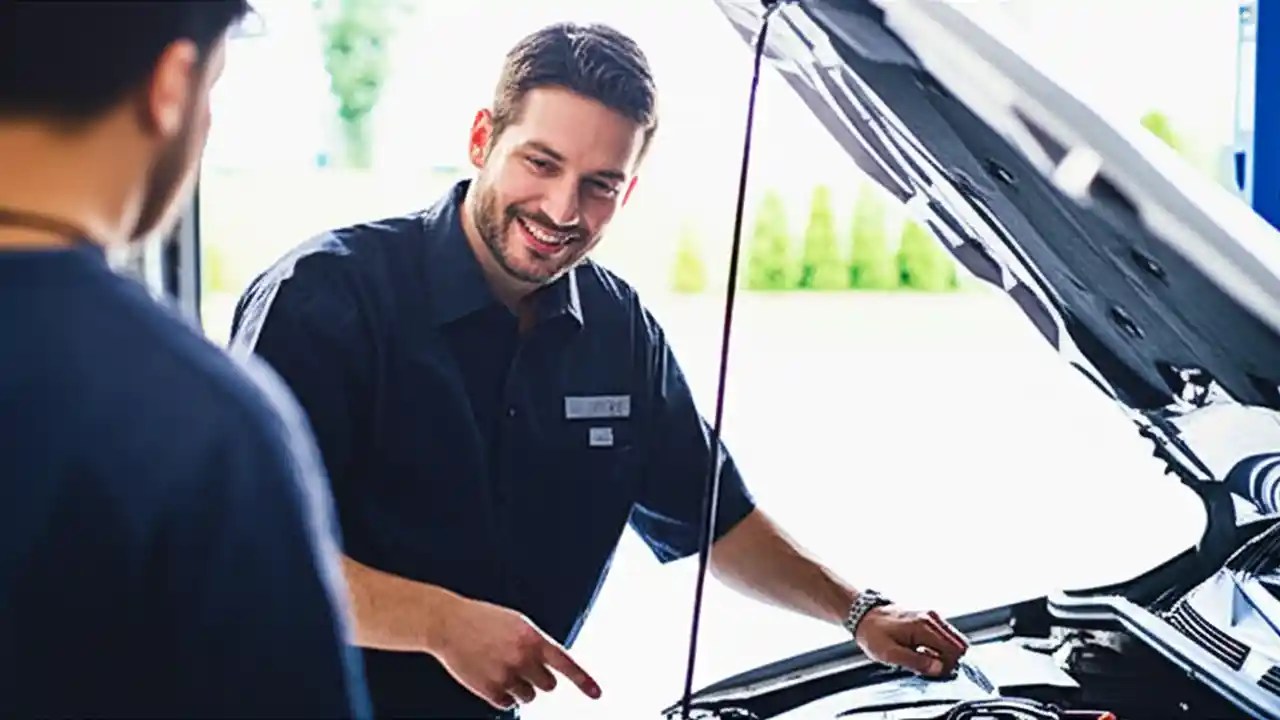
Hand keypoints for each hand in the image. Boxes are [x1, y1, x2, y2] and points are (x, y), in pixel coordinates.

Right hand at [430, 596, 601, 710]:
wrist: (449, 624)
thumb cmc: (484, 621)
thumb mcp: (517, 623)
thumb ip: (536, 644)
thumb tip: (552, 667)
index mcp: (532, 639)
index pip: (565, 663)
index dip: (583, 681)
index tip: (598, 694)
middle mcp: (522, 658)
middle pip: (548, 686)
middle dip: (539, 679)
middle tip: (522, 667)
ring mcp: (505, 675)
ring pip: (529, 697)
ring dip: (520, 688)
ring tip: (501, 668)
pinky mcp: (489, 690)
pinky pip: (508, 704)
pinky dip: (503, 696)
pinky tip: (490, 677)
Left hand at [854, 604, 968, 676]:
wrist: (864, 615)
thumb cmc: (874, 635)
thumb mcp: (889, 654)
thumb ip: (915, 662)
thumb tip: (940, 669)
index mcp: (924, 626)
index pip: (955, 650)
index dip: (948, 666)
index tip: (933, 673)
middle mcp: (932, 618)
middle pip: (959, 645)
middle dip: (948, 661)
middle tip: (927, 667)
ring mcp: (932, 616)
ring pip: (954, 641)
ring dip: (943, 654)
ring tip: (922, 658)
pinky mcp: (929, 617)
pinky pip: (945, 636)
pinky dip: (939, 647)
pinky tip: (922, 651)